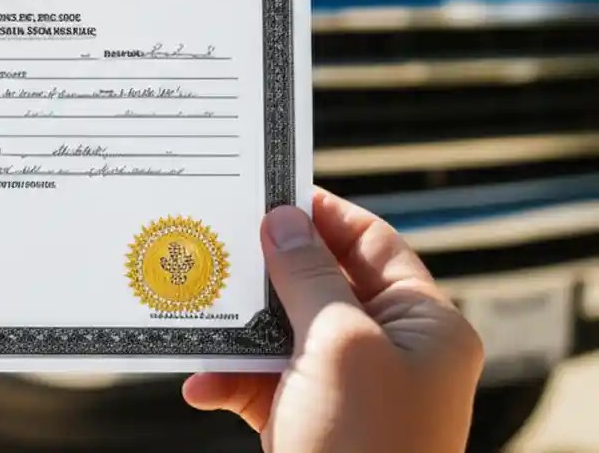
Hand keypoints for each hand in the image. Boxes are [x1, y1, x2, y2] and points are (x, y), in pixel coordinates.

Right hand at [182, 189, 483, 452]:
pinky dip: (230, 380)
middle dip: (266, 273)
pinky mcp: (308, 423)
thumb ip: (308, 275)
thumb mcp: (338, 344)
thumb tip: (282, 218)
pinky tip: (200, 386)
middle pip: (320, 286)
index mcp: (424, 327)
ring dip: (236, 331)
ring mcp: (347, 390)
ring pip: (283, 334)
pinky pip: (263, 383)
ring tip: (196, 315)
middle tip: (219, 244)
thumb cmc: (365, 446)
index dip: (323, 216)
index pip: (374, 245)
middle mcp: (390, 353)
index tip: (269, 193)